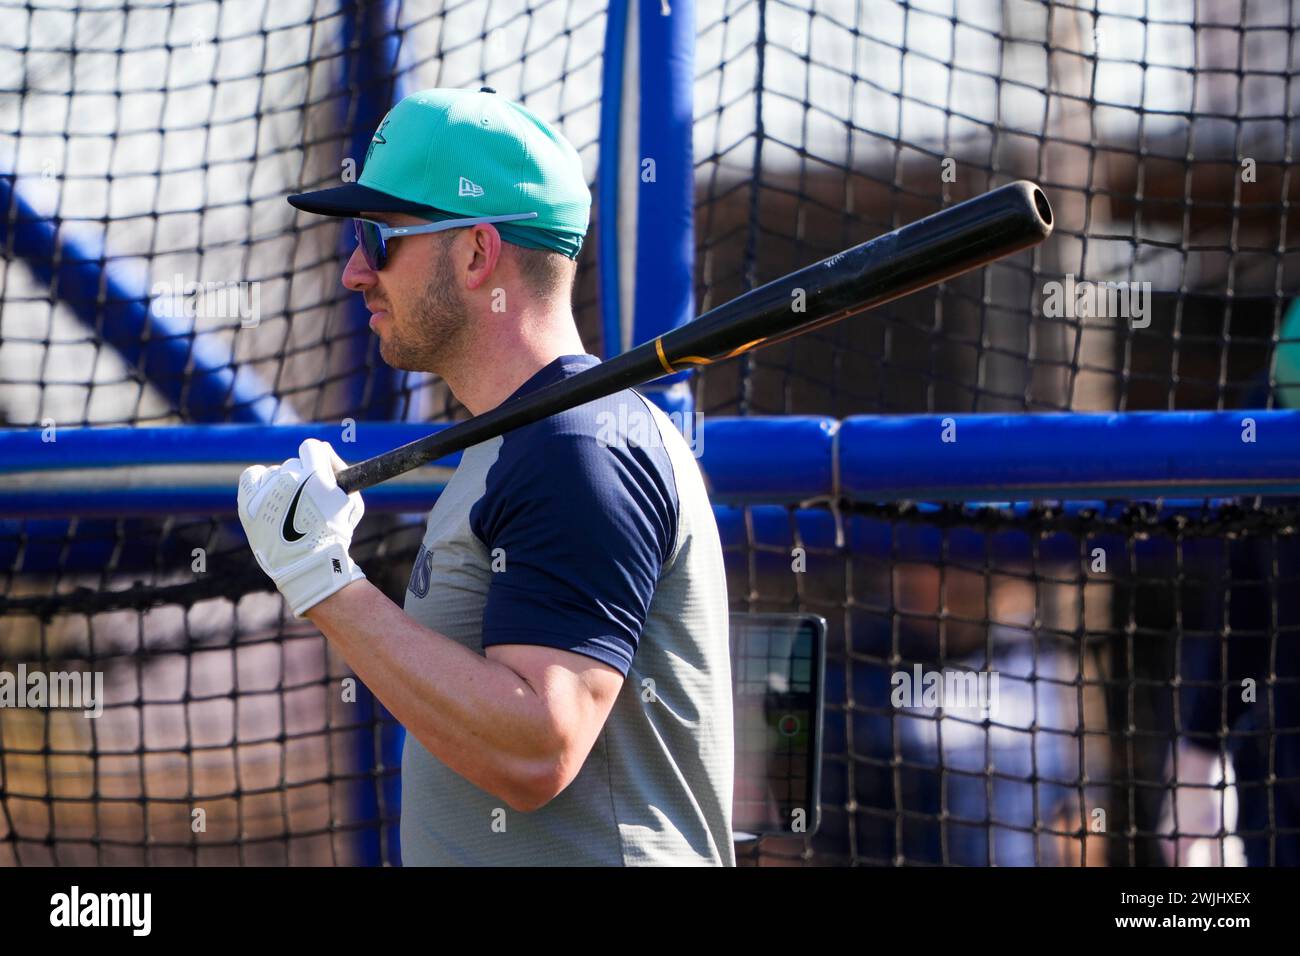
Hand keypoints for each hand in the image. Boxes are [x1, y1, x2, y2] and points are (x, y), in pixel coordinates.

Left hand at [237, 438, 365, 616]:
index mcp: (316, 476)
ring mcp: (266, 492)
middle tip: (307, 498)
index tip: (321, 470)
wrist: (308, 565)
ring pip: (274, 472)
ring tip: (288, 507)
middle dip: (302, 477)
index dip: (319, 459)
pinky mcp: (248, 503)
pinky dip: (260, 483)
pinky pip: (252, 476)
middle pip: (294, 464)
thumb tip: (325, 451)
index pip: (312, 447)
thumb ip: (341, 470)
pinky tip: (268, 496)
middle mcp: (289, 480)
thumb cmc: (334, 534)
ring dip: (282, 484)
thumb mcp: (352, 502)